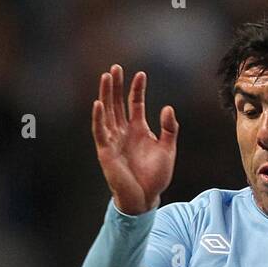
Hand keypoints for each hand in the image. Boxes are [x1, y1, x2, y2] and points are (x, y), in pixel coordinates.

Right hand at [92, 65, 177, 215]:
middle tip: (116, 68)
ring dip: (106, 95)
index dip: (137, 89)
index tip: (141, 74)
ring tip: (106, 76)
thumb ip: (169, 129)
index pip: (135, 103)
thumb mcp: (167, 150)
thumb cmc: (156, 177)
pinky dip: (98, 118)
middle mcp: (124, 131)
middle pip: (118, 103)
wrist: (146, 198)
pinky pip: (100, 131)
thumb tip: (168, 108)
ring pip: (107, 112)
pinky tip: (98, 103)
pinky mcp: (106, 151)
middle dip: (117, 86)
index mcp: (138, 130)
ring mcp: (114, 140)